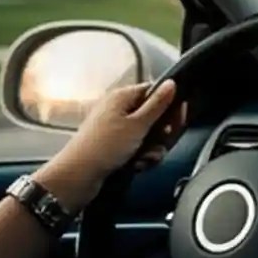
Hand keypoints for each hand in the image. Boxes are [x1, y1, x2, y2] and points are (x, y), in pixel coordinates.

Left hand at [37, 80, 185, 211]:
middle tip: (161, 141)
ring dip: (152, 148)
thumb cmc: (106, 146)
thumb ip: (158, 104)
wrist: (79, 175)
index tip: (178, 119)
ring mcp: (116, 128)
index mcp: (122, 97)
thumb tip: (172, 83)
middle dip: (161, 132)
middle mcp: (118, 109)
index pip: (154, 91)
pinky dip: (141, 156)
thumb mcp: (138, 124)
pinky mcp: (114, 145)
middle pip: (153, 115)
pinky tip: (137, 164)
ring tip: (145, 157)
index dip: (169, 105)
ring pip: (148, 134)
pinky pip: (137, 147)